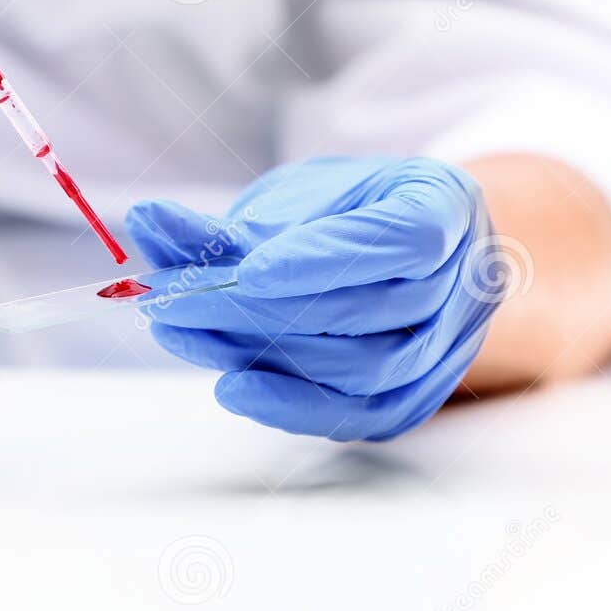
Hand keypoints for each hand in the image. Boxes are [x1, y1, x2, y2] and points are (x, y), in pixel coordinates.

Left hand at [126, 157, 501, 440]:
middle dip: (255, 307)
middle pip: (365, 309)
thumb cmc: (349, 213)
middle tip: (169, 298)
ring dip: (261, 352)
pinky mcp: (417, 397)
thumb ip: (229, 221)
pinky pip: (358, 413)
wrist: (405, 255)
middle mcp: (464, 281)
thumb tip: (147, 224)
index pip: (398, 239)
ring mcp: (448, 348)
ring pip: (361, 367)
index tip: (244, 271)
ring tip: (179, 330)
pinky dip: (291, 404)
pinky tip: (230, 385)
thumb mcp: (296, 197)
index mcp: (445, 205)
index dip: (322, 259)